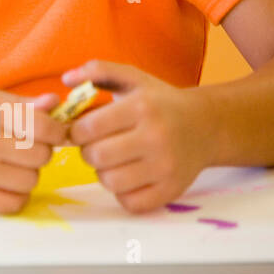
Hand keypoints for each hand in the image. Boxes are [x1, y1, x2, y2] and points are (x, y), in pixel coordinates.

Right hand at [0, 89, 67, 213]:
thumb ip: (23, 103)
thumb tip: (56, 104)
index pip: (46, 128)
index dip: (56, 132)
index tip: (51, 133)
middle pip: (42, 156)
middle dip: (38, 151)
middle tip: (20, 147)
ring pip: (32, 181)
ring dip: (26, 173)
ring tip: (8, 163)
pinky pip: (17, 202)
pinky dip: (15, 194)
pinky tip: (2, 180)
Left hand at [64, 60, 212, 212]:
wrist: (206, 126)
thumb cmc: (159, 102)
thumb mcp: (132, 78)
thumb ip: (98, 71)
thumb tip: (66, 79)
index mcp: (142, 107)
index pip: (88, 128)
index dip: (76, 131)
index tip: (83, 130)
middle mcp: (156, 137)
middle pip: (96, 156)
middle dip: (88, 151)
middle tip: (97, 145)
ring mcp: (166, 167)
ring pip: (110, 181)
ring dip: (103, 173)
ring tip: (113, 161)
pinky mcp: (173, 190)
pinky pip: (130, 203)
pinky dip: (122, 193)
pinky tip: (129, 177)